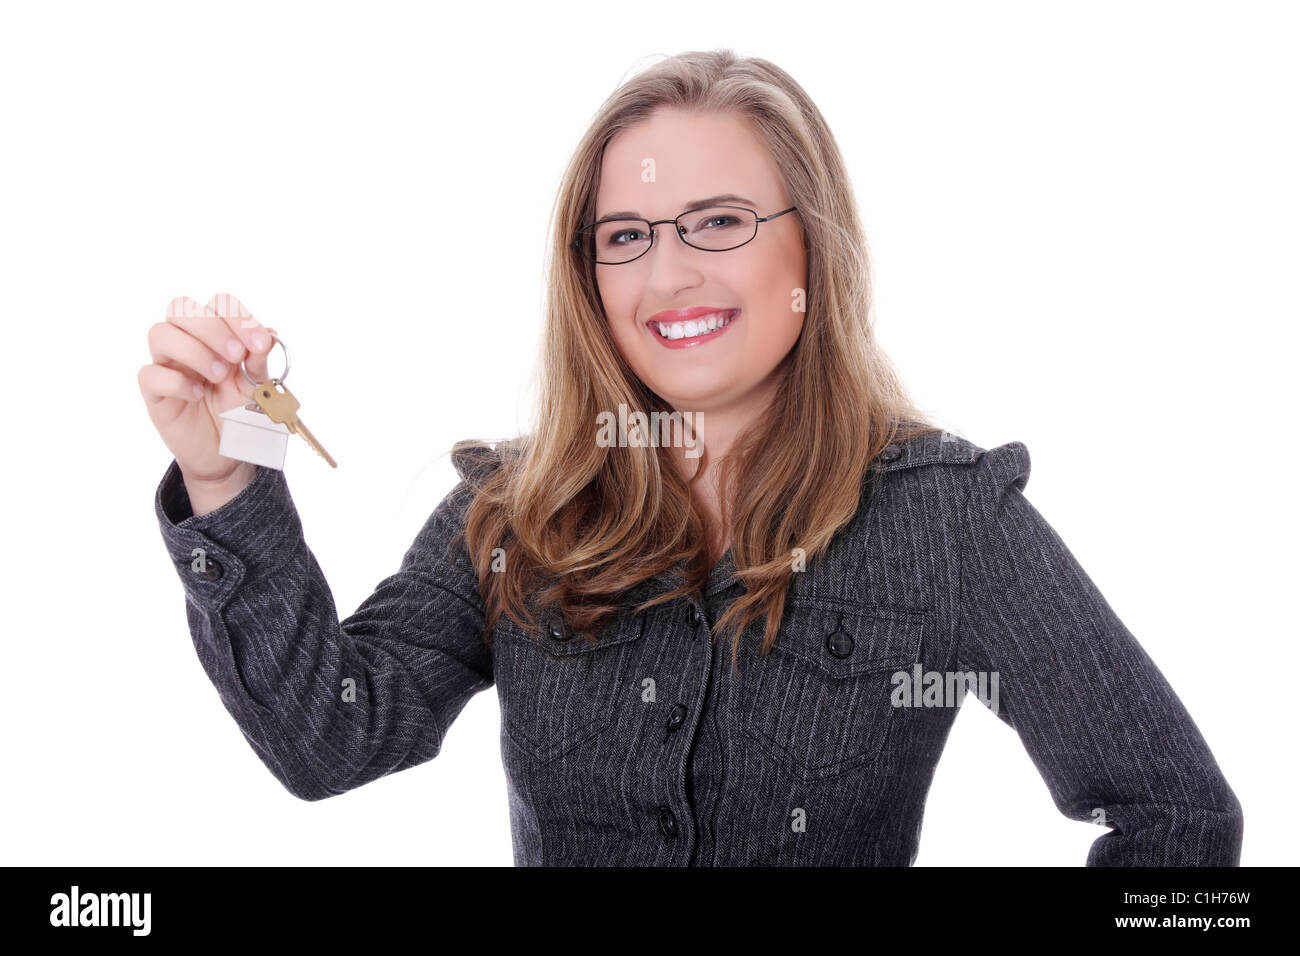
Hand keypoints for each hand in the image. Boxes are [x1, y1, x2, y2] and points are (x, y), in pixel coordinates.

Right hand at [139, 292, 278, 483]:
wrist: (228, 453)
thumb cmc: (241, 412)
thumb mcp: (258, 386)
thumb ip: (260, 361)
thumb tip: (267, 334)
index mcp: (218, 334)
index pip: (219, 303)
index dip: (238, 317)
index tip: (258, 344)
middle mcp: (188, 342)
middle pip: (181, 307)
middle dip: (212, 328)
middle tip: (235, 356)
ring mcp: (168, 364)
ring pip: (159, 333)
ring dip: (193, 350)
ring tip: (217, 376)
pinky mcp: (154, 392)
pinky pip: (149, 374)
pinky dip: (176, 381)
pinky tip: (196, 395)